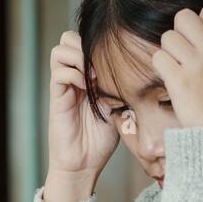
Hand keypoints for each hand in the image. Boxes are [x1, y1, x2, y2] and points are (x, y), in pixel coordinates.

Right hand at [44, 31, 119, 201]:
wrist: (83, 164)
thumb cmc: (102, 140)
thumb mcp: (120, 106)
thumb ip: (124, 86)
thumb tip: (146, 69)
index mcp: (88, 75)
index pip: (86, 40)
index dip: (99, 41)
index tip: (117, 57)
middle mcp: (73, 76)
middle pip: (69, 37)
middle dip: (85, 43)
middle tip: (102, 62)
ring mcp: (63, 85)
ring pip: (60, 49)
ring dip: (78, 55)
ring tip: (94, 73)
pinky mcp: (56, 97)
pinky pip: (59, 72)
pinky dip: (74, 73)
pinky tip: (87, 87)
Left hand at [151, 6, 202, 129]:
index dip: (198, 21)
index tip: (195, 38)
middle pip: (184, 17)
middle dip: (177, 32)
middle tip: (179, 52)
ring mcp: (196, 65)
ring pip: (168, 37)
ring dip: (166, 51)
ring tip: (175, 69)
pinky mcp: (178, 80)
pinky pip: (158, 57)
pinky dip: (159, 67)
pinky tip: (168, 78)